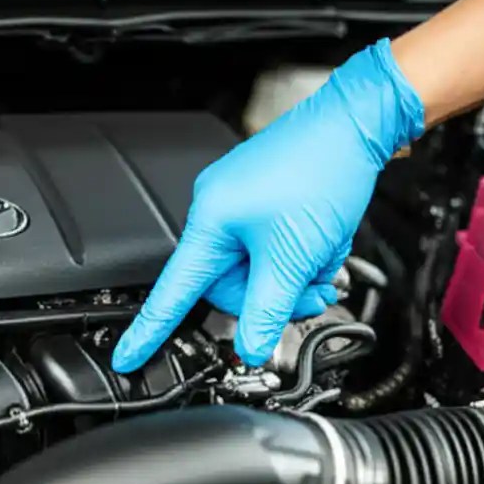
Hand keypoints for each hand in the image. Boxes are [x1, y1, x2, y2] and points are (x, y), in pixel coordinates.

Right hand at [111, 38, 422, 371]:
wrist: (357, 125)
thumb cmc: (321, 170)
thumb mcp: (292, 258)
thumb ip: (266, 311)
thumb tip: (250, 348)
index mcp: (210, 222)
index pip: (173, 292)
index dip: (149, 330)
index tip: (127, 357)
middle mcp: (218, 211)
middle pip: (231, 286)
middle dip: (274, 296)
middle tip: (309, 293)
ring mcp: (241, 204)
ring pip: (259, 270)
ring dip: (294, 278)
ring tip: (323, 263)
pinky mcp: (265, 200)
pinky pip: (272, 247)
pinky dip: (300, 256)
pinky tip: (322, 244)